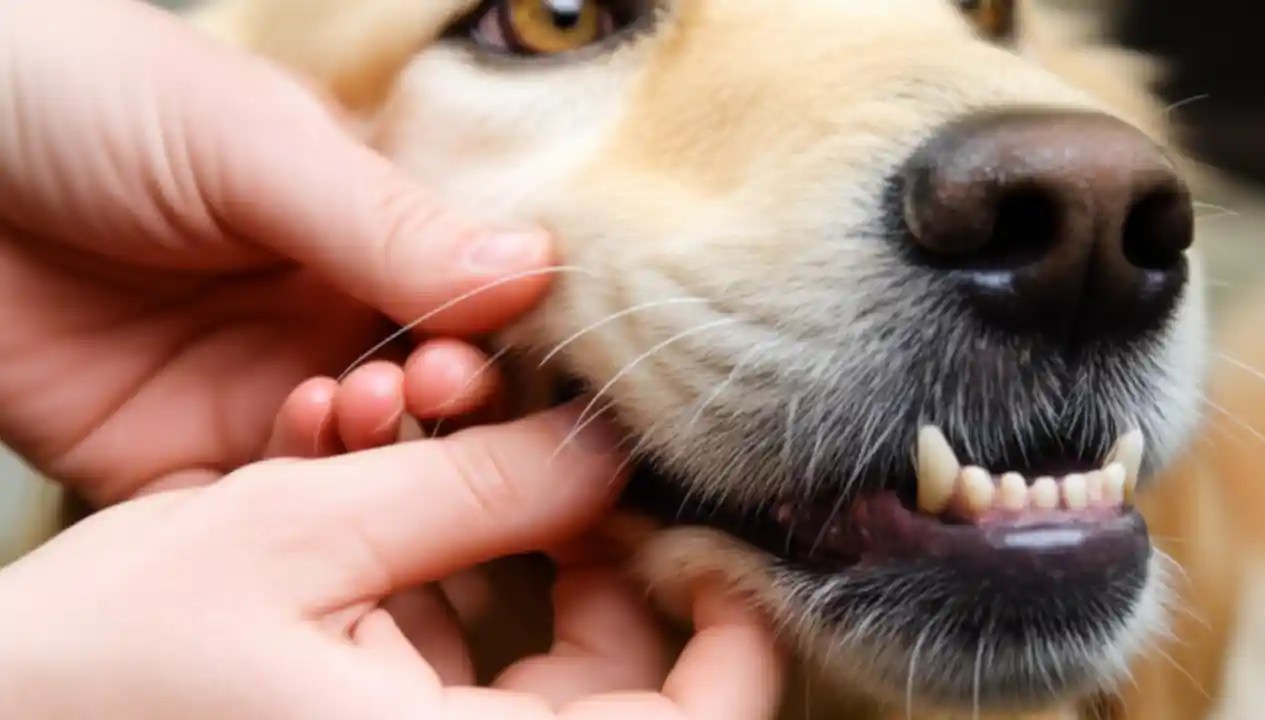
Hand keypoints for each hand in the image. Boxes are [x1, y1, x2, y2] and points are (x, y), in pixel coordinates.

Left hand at [0, 0, 553, 503]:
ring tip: (354, 397)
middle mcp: (333, 320)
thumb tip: (536, 268)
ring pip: (371, 460)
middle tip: (435, 381)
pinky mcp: (189, 461)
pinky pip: (274, 508)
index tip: (499, 345)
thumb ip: (384, 219)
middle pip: (440, 393)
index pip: (478, 301)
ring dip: (386, 445)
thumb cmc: (88, 99)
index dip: (507, 336)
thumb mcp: (249, 142)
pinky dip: (306, 492)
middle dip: (455, 399)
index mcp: (369, 233)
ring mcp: (266, 393)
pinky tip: (299, 429)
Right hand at [0, 405, 782, 719]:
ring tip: (479, 468)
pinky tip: (420, 515)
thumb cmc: (93, 655)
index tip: (718, 553)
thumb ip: (471, 491)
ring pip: (540, 681)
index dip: (734, 654)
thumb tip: (602, 455)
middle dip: (613, 576)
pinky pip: (466, 679)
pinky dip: (468, 596)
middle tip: (575, 468)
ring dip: (532, 570)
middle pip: (613, 700)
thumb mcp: (293, 533)